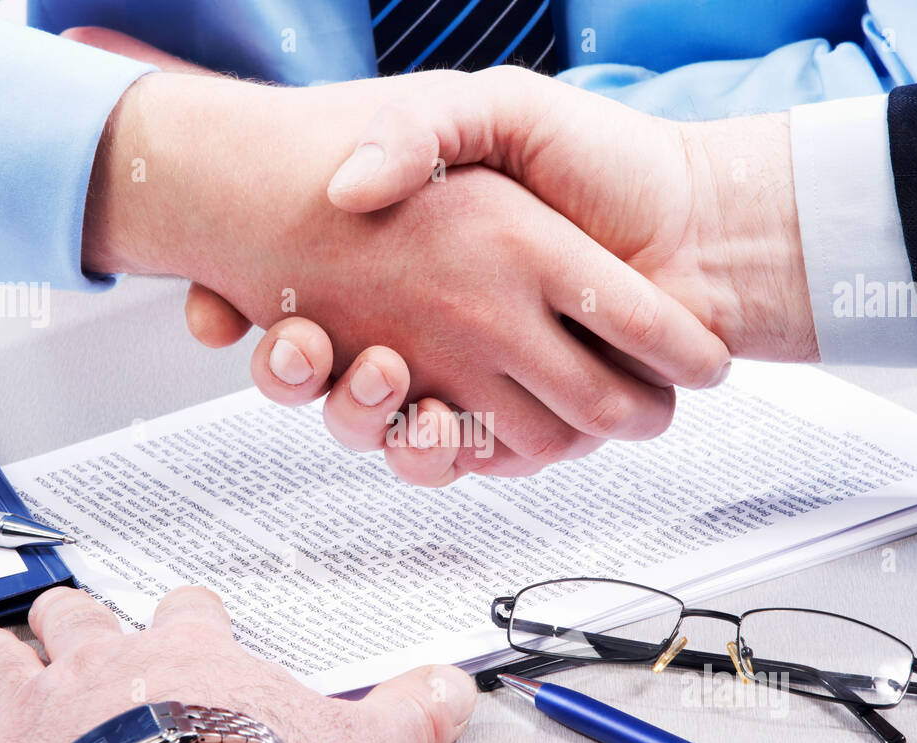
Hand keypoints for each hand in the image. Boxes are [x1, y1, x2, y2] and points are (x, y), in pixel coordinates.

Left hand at [0, 586, 475, 742]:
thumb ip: (410, 711)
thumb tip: (455, 690)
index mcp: (191, 655)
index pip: (186, 609)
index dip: (183, 612)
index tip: (184, 617)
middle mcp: (110, 665)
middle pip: (80, 614)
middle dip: (76, 618)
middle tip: (77, 626)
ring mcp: (42, 709)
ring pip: (4, 651)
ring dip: (0, 652)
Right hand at [72, 30, 729, 481]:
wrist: (698, 222)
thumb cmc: (602, 157)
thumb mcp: (495, 109)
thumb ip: (417, 128)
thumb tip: (345, 185)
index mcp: (414, 257)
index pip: (298, 297)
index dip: (237, 309)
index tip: (218, 311)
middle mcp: (430, 323)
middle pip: (321, 372)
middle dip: (290, 371)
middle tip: (294, 341)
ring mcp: (468, 377)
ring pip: (375, 426)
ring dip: (354, 413)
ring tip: (378, 373)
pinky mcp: (511, 426)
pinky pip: (449, 459)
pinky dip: (429, 451)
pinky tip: (434, 416)